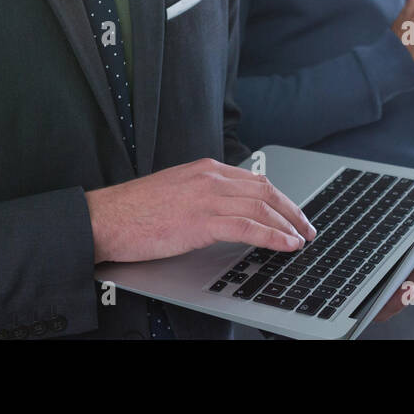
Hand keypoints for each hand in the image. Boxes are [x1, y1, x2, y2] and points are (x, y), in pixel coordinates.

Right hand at [86, 158, 316, 263]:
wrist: (106, 218)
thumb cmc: (133, 211)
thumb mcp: (175, 192)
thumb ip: (202, 194)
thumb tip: (226, 211)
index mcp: (204, 169)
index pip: (254, 180)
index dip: (280, 197)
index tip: (293, 212)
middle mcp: (209, 177)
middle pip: (265, 191)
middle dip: (291, 211)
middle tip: (307, 227)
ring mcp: (206, 197)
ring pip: (261, 207)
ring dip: (288, 225)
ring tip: (302, 239)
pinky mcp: (201, 221)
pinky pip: (248, 226)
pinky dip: (273, 236)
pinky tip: (285, 245)